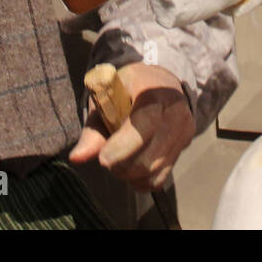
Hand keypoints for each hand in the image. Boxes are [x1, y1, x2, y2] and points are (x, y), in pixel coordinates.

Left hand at [68, 62, 194, 190]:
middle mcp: (175, 113)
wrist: (160, 82)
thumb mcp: (107, 99)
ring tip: (117, 161)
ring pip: (154, 171)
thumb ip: (93, 129)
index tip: (103, 158)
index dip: (123, 147)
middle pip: (149, 158)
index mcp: (154, 93)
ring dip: (129, 175)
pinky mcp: (184, 146)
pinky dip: (141, 179)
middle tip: (106, 158)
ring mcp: (183, 132)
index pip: (146, 125)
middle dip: (120, 166)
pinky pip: (160, 177)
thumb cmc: (127, 89)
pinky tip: (131, 167)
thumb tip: (77, 158)